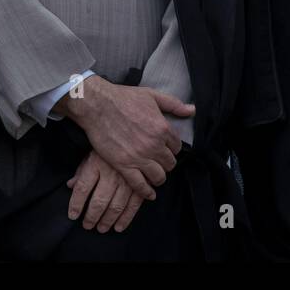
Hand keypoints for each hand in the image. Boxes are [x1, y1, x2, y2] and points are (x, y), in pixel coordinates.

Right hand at [54, 75, 193, 199]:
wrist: (98, 105)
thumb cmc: (123, 98)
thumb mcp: (152, 95)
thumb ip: (173, 104)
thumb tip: (192, 110)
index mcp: (163, 128)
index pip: (176, 147)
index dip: (171, 148)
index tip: (165, 149)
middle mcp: (154, 145)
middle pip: (169, 163)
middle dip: (166, 163)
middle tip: (159, 162)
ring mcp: (139, 157)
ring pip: (158, 176)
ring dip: (158, 177)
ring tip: (155, 175)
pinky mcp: (124, 165)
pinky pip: (140, 185)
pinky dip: (146, 192)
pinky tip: (149, 194)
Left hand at [65, 150, 144, 232]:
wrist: (132, 132)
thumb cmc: (107, 145)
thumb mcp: (91, 153)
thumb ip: (81, 171)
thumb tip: (70, 186)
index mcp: (95, 164)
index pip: (82, 188)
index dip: (76, 204)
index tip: (73, 215)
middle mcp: (110, 173)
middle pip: (99, 201)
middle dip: (92, 217)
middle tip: (87, 225)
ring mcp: (127, 179)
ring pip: (116, 206)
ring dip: (108, 220)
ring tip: (101, 228)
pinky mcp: (140, 183)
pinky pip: (134, 204)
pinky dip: (126, 218)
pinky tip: (119, 226)